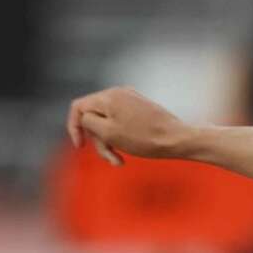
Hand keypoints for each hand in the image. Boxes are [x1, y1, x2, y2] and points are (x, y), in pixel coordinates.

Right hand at [66, 85, 187, 166]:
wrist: (178, 139)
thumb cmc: (145, 138)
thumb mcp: (108, 132)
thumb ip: (88, 122)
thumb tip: (85, 118)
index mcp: (108, 96)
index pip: (78, 107)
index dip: (74, 127)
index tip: (80, 147)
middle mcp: (119, 92)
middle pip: (95, 116)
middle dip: (99, 140)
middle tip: (111, 158)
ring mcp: (131, 99)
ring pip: (109, 121)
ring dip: (111, 142)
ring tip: (120, 160)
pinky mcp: (142, 108)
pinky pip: (122, 121)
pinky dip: (121, 137)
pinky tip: (130, 151)